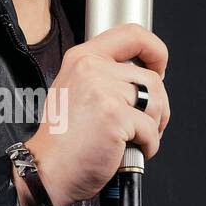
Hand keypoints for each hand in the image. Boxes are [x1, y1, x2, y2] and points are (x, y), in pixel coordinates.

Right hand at [25, 23, 168, 205]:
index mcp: (82, 58)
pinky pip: (150, 129)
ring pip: (156, 102)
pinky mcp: (114, 117)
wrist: (45, 170)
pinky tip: (128, 151)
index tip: (160, 67)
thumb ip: (104, 77)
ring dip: (154, 126)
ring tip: (135, 139)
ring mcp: (103, 91)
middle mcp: (91, 69)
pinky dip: (148, 146)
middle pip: (152, 78)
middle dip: (158, 106)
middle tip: (145, 125)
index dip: (155, 50)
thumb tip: (143, 80)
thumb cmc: (61, 141)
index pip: (131, 34)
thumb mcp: (76, 92)